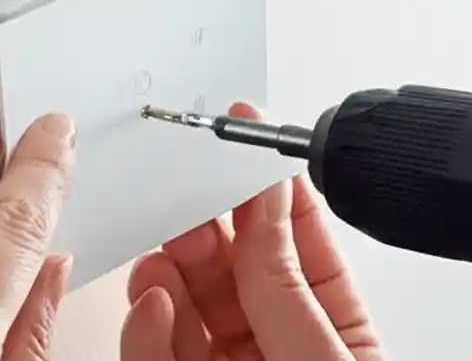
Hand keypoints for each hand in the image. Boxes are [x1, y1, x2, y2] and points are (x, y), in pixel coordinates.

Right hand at [121, 103, 384, 360]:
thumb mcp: (322, 357)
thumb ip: (285, 283)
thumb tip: (264, 196)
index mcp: (329, 327)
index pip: (298, 238)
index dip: (270, 184)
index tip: (246, 132)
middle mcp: (270, 343)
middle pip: (226, 265)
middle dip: (200, 225)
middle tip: (186, 195)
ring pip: (176, 303)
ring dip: (162, 274)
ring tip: (162, 264)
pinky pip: (147, 350)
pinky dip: (142, 331)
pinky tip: (152, 313)